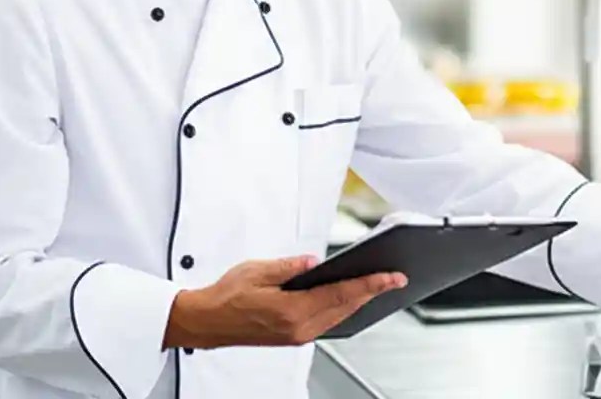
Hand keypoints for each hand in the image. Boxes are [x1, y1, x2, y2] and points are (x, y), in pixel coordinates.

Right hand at [162, 256, 407, 348]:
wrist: (206, 322)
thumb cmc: (226, 295)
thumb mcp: (257, 270)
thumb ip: (289, 266)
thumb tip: (315, 262)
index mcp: (291, 310)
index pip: (341, 294)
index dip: (370, 284)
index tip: (391, 277)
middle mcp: (298, 328)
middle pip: (346, 308)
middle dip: (372, 292)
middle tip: (395, 278)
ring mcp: (297, 336)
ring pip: (339, 317)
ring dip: (360, 301)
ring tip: (379, 284)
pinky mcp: (293, 337)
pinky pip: (328, 323)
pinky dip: (343, 309)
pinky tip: (350, 298)